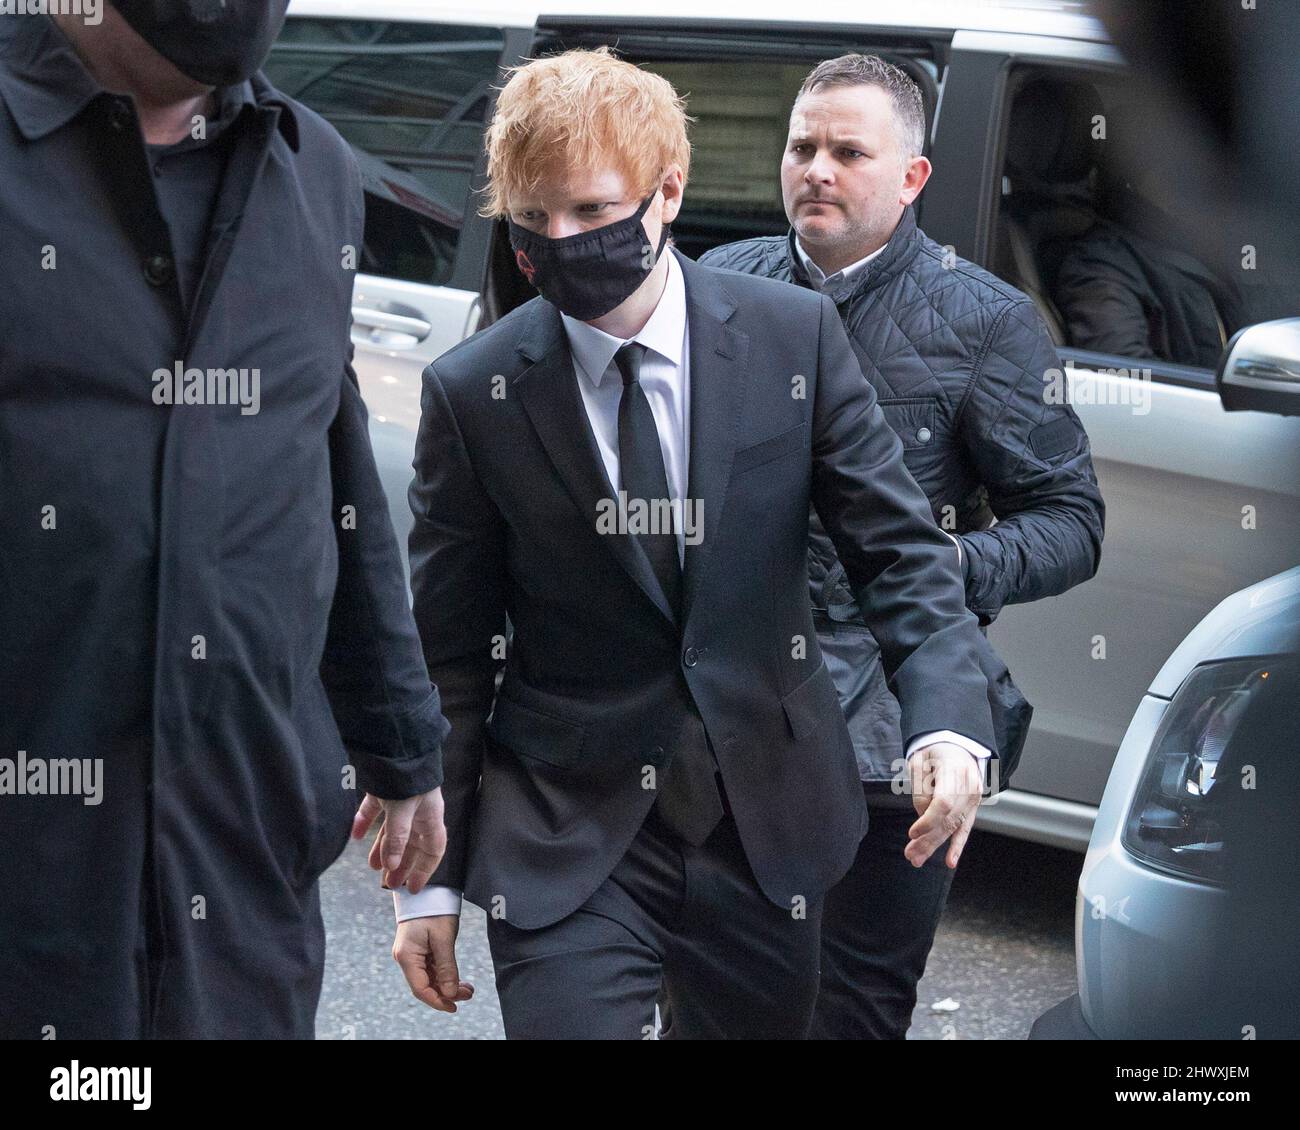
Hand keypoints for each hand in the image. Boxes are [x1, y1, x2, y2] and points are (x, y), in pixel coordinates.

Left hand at [352, 788, 446, 893]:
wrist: (397, 745)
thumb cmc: (408, 779)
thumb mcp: (404, 812)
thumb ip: (397, 839)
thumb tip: (389, 867)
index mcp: (430, 818)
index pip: (433, 850)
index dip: (424, 870)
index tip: (413, 888)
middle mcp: (418, 811)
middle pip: (412, 844)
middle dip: (400, 863)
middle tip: (388, 883)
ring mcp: (401, 801)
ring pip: (393, 830)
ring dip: (383, 848)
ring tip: (371, 866)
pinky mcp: (385, 790)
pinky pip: (375, 811)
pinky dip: (366, 822)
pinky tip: (356, 834)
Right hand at [392, 915, 473, 1012]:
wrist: (429, 887)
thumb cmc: (434, 908)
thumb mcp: (443, 938)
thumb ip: (446, 967)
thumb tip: (451, 993)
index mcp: (407, 956)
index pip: (420, 988)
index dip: (437, 1001)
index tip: (454, 1007)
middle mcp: (406, 958)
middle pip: (425, 985)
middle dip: (446, 993)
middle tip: (468, 995)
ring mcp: (412, 954)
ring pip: (430, 978)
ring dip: (448, 985)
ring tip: (468, 989)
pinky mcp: (419, 949)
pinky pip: (431, 968)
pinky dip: (445, 975)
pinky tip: (459, 979)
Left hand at [905, 742, 983, 869]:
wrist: (957, 744)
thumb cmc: (934, 751)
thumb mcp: (919, 761)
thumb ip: (920, 788)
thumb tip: (922, 816)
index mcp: (955, 770)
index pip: (943, 803)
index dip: (927, 821)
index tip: (911, 833)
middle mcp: (969, 786)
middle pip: (948, 819)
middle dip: (927, 840)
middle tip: (910, 855)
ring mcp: (974, 798)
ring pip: (953, 827)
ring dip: (934, 845)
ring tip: (916, 859)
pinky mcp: (973, 807)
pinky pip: (965, 829)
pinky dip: (957, 846)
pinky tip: (950, 862)